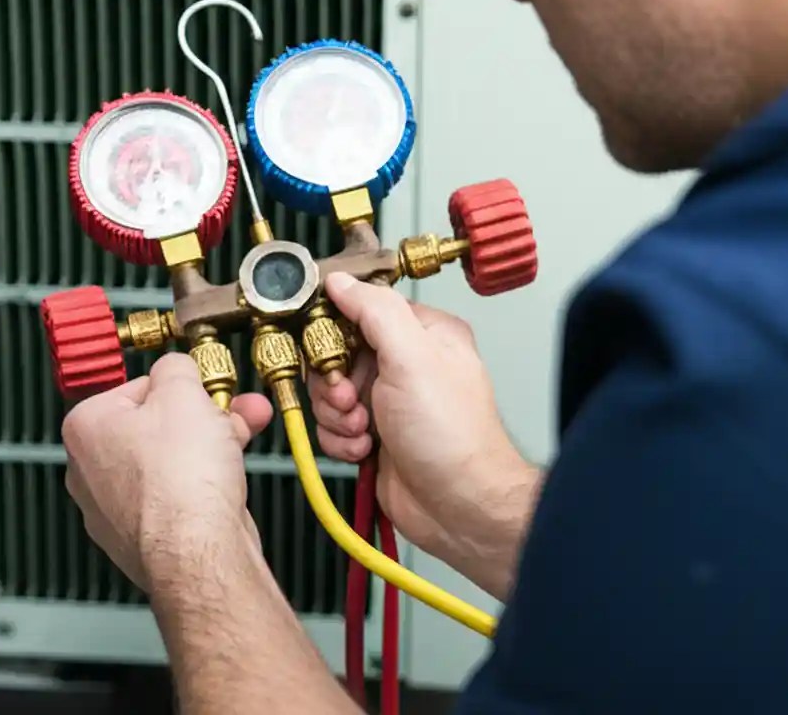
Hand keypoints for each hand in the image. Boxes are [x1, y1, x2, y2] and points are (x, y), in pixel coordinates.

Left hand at [62, 354, 272, 589]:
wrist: (198, 551)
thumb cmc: (180, 480)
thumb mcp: (183, 391)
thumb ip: (176, 368)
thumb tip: (175, 368)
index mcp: (85, 427)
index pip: (138, 387)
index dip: (181, 387)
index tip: (206, 389)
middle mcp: (88, 471)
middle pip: (155, 427)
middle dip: (202, 417)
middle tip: (231, 411)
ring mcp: (114, 510)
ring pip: (169, 463)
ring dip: (209, 447)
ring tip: (241, 439)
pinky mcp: (144, 537)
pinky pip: (176, 498)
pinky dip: (202, 486)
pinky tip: (226, 482)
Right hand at [310, 273, 539, 598]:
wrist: (459, 507)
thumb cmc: (453, 437)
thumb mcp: (412, 359)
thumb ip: (374, 312)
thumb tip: (341, 281)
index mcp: (423, 334)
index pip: (360, 310)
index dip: (335, 330)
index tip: (328, 351)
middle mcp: (406, 365)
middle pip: (336, 354)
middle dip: (334, 383)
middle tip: (351, 399)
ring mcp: (388, 403)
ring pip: (330, 394)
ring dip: (337, 416)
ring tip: (363, 430)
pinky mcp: (374, 437)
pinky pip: (333, 428)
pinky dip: (340, 442)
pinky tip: (364, 450)